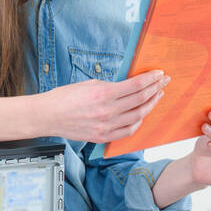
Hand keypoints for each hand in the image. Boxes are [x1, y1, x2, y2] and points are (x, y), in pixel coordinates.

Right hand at [41, 70, 168, 143]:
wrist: (47, 116)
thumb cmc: (63, 97)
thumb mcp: (88, 84)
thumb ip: (109, 86)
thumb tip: (126, 86)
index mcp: (103, 93)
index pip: (136, 85)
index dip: (151, 79)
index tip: (159, 74)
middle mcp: (108, 111)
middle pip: (141, 99)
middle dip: (155, 89)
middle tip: (163, 82)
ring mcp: (106, 126)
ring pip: (138, 116)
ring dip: (150, 105)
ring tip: (156, 96)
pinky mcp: (103, 137)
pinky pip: (128, 131)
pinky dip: (138, 122)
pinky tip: (142, 115)